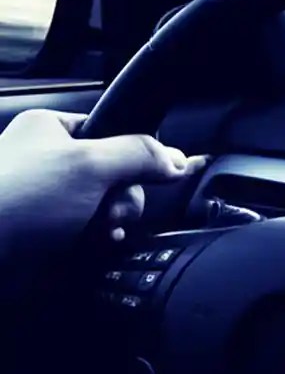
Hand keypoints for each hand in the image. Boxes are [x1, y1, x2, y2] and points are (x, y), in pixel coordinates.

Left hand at [0, 109, 205, 263]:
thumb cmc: (18, 198)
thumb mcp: (91, 162)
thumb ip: (141, 154)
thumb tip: (178, 159)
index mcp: (50, 129)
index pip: (111, 130)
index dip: (134, 152)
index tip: (150, 172)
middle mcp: (47, 162)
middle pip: (115, 171)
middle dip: (125, 194)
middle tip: (114, 209)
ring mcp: (45, 201)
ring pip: (105, 204)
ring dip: (114, 219)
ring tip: (103, 230)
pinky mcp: (43, 236)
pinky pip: (88, 231)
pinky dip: (99, 238)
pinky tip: (97, 243)